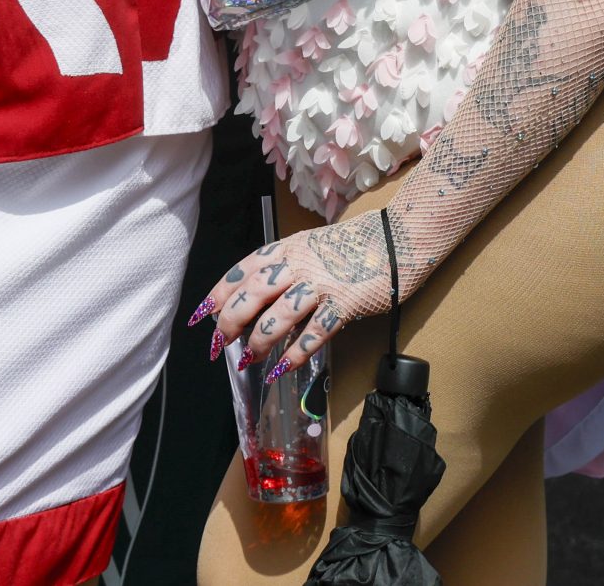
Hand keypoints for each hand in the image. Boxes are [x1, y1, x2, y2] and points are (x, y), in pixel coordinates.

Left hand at [191, 213, 396, 381]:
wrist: (401, 236)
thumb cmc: (358, 243)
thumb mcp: (314, 244)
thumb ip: (289, 265)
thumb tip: (262, 298)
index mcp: (289, 247)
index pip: (243, 269)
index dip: (220, 292)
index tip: (201, 314)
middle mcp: (300, 262)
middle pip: (253, 294)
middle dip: (230, 321)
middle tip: (219, 343)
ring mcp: (323, 282)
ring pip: (278, 315)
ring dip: (259, 340)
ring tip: (249, 358)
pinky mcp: (345, 303)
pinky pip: (314, 332)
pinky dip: (295, 353)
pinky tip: (282, 367)